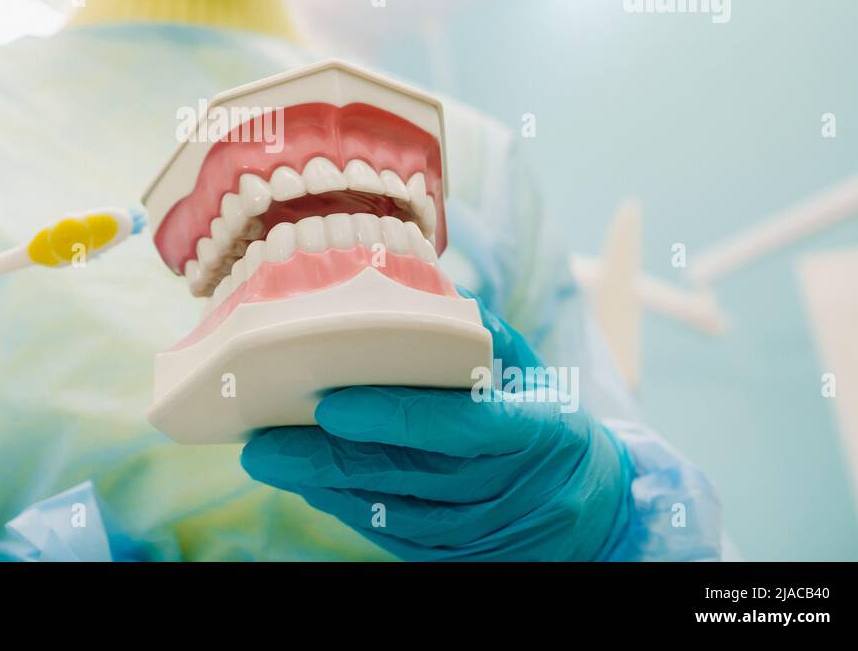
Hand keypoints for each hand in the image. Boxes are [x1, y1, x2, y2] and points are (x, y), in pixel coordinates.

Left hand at [240, 295, 633, 559]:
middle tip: (261, 441)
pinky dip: (346, 508)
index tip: (329, 405)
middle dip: (325, 459)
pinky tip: (309, 484)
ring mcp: (481, 532)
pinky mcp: (458, 558)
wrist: (595, 509)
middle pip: (405, 476)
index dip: (392, 418)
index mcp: (533, 431)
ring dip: (324, 486)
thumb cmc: (549, 421)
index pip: (455, 428)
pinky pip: (393, 535)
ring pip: (390, 511)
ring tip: (270, 457)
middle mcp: (505, 489)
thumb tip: (424, 298)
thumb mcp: (535, 374)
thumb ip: (483, 339)